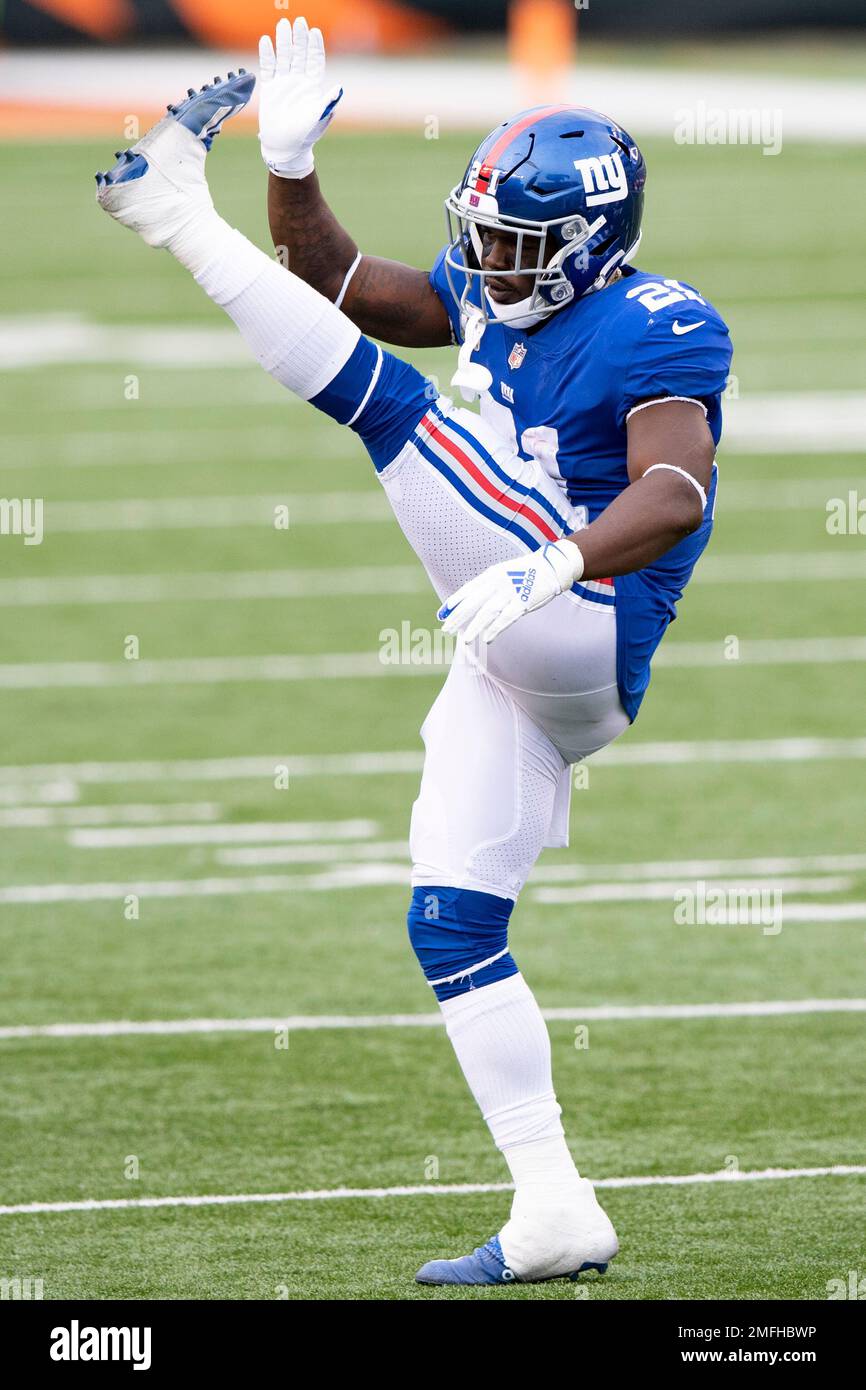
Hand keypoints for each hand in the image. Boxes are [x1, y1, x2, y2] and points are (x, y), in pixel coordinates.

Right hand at [258, 16, 342, 177]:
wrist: (285, 147)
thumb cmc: (305, 135)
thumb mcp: (318, 118)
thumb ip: (328, 103)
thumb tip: (340, 89)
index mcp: (312, 87)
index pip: (314, 61)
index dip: (314, 47)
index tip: (314, 31)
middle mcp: (299, 82)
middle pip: (299, 54)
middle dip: (300, 38)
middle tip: (299, 21)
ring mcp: (284, 84)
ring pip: (284, 57)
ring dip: (284, 41)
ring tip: (283, 24)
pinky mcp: (270, 89)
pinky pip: (268, 67)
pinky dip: (267, 54)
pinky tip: (266, 41)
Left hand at [438, 539, 584, 644]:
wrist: (551, 566)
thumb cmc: (525, 572)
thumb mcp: (502, 573)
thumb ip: (487, 585)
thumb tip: (468, 599)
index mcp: (491, 574)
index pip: (467, 590)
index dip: (454, 603)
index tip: (441, 615)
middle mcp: (498, 582)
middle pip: (473, 602)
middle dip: (458, 617)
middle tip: (446, 629)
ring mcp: (510, 592)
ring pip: (487, 612)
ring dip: (475, 627)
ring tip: (464, 640)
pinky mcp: (523, 602)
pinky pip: (506, 617)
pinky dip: (495, 628)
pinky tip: (486, 638)